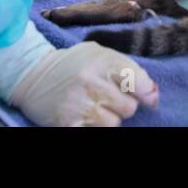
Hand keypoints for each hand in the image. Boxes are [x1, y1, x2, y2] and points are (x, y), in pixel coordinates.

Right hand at [11, 41, 158, 126]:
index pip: (137, 80)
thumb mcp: (102, 55)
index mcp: (102, 61)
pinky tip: (88, 116)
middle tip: (111, 98)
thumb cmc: (75, 64)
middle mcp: (90, 82)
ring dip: (110, 118)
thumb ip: (129, 70)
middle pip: (129, 107)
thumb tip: (154, 96)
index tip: (148, 97)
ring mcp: (77, 104)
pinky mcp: (67, 123)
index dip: (147, 92)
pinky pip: (96, 132)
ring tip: (98, 107)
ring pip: (114, 123)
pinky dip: (95, 126)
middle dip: (124, 105)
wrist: (34, 74)